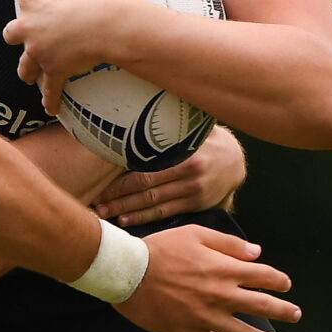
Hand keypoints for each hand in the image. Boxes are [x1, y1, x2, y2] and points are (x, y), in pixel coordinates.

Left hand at [3, 0, 125, 111]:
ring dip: (27, 68)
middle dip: (16, 33)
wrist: (108, 26)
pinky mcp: (54, 70)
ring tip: (29, 74)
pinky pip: (49, 88)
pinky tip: (49, 106)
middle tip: (21, 34)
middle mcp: (29, 26)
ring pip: (24, 64)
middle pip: (11, 32)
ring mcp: (40, 51)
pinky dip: (50, 97)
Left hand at [94, 124, 245, 226]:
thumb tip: (138, 110)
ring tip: (104, 215)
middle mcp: (189, 178)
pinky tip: (127, 220)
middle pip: (146, 192)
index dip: (120, 183)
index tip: (99, 187)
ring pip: (154, 205)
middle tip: (96, 205)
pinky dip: (145, 217)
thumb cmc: (204, 140)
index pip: (145, 173)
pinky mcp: (196, 205)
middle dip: (118, 199)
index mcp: (185, 158)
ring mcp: (192, 194)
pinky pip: (166, 213)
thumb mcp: (191, 129)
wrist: (236, 161)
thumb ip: (170, 126)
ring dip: (127, 211)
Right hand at [117, 225, 298, 331]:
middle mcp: (222, 295)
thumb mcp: (194, 234)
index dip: (279, 281)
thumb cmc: (160, 249)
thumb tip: (257, 253)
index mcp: (224, 269)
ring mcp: (208, 317)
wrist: (129, 273)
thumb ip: (228, 244)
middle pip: (263, 307)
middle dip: (284, 311)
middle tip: (295, 315)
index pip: (264, 276)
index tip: (285, 284)